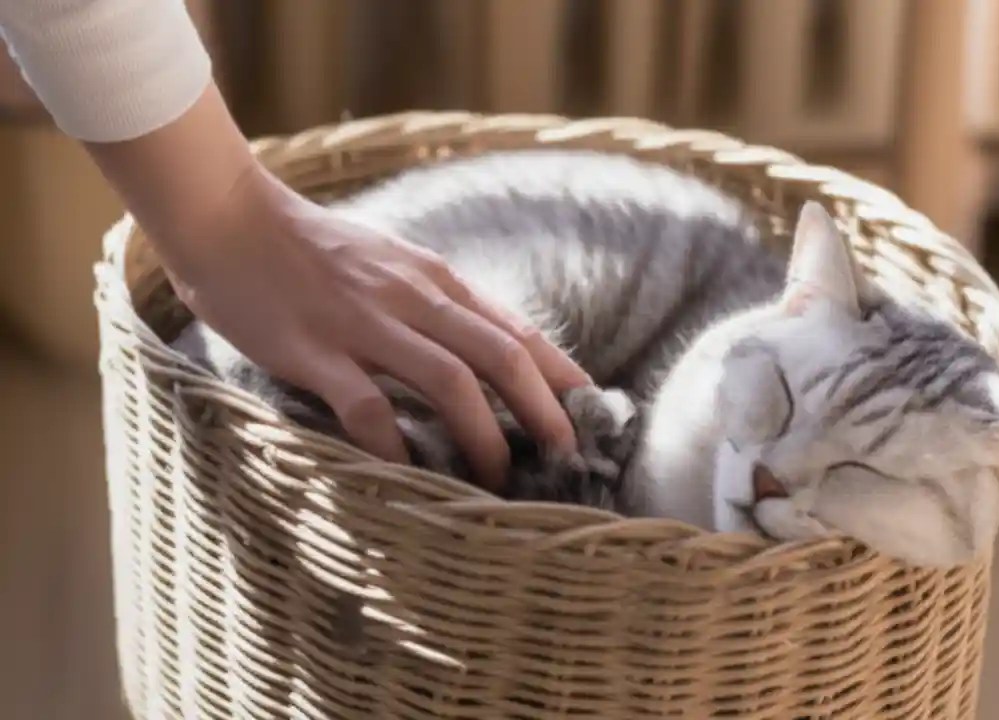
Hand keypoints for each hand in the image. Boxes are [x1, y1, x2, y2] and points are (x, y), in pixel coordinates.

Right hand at [160, 163, 589, 488]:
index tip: (594, 414)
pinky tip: (412, 478)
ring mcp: (364, 324)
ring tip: (500, 480)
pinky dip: (396, 448)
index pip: (518, 330)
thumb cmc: (312, 248)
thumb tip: (492, 351)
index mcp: (435, 279)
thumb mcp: (392, 263)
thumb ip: (438, 303)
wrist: (229, 217)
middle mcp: (413, 298)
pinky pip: (368, 409)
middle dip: (543, 411)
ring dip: (484, 437)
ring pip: (450, 383)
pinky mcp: (315, 352)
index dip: (562, 376)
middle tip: (565, 459)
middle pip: (501, 356)